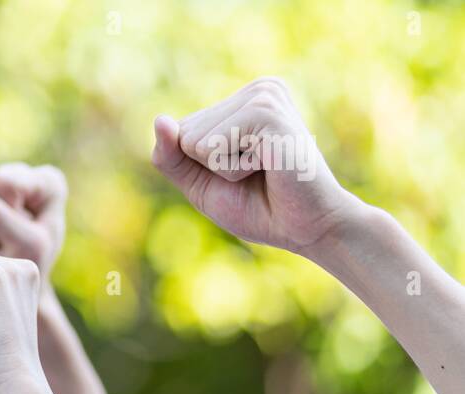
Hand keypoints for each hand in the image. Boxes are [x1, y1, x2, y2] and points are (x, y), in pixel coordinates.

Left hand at [151, 77, 365, 253]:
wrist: (307, 229)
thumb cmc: (259, 207)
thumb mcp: (200, 183)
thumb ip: (171, 155)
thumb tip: (159, 120)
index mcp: (243, 100)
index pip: (180, 132)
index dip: (202, 166)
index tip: (243, 173)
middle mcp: (256, 90)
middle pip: (184, 134)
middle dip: (212, 167)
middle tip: (256, 174)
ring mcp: (264, 97)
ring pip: (195, 141)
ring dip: (223, 169)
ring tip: (264, 169)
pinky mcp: (267, 113)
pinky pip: (212, 147)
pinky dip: (233, 170)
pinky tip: (268, 166)